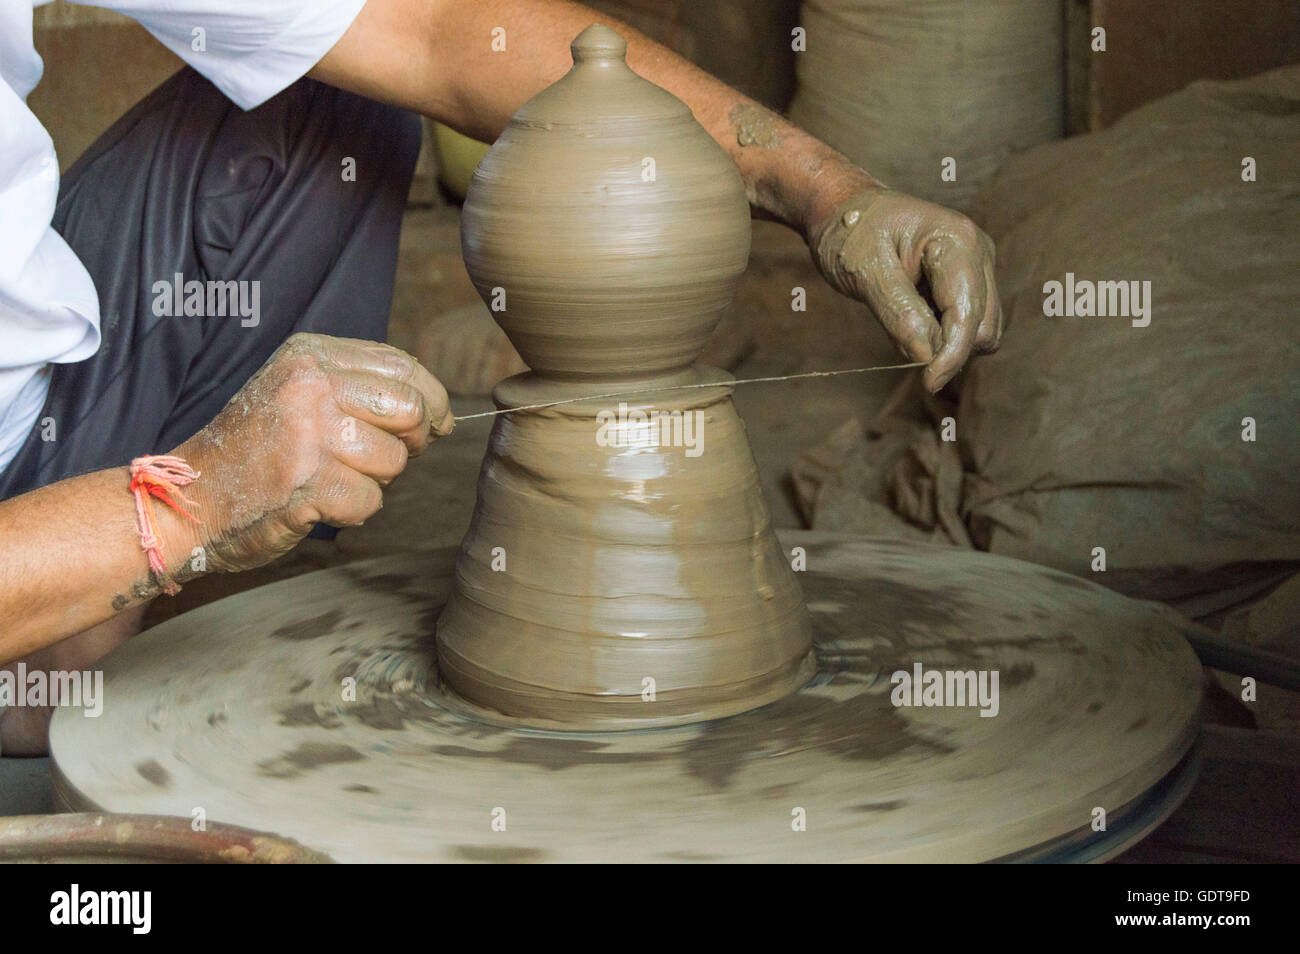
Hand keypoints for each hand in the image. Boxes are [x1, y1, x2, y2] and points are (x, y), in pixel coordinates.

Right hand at [171, 333, 452, 573]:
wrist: (189, 495)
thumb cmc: (256, 450)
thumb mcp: (300, 394)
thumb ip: (361, 388)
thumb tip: (441, 414)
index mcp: (310, 356)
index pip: (402, 366)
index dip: (433, 399)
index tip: (438, 424)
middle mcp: (309, 386)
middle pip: (411, 410)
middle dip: (413, 442)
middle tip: (381, 458)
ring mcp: (307, 433)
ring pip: (394, 461)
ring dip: (374, 481)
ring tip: (330, 477)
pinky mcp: (306, 481)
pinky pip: (370, 501)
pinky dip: (352, 510)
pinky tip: (316, 502)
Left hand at [809, 185, 1002, 391]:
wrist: (844, 209)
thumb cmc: (850, 232)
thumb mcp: (863, 269)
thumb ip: (897, 311)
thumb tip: (927, 356)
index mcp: (958, 241)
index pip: (968, 312)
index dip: (952, 354)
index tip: (928, 382)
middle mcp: (977, 252)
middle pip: (985, 326)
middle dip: (950, 349)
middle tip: (900, 343)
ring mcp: (976, 266)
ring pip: (981, 329)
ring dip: (946, 343)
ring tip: (900, 319)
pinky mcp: (966, 281)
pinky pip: (966, 324)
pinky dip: (942, 334)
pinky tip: (910, 316)